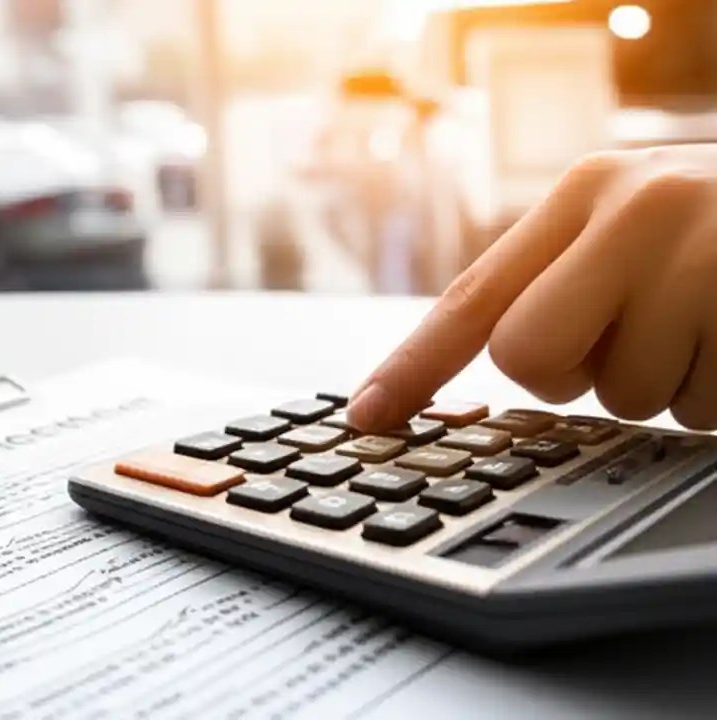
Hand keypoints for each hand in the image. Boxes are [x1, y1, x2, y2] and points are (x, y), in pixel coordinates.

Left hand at [348, 145, 716, 432]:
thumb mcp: (647, 220)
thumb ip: (567, 272)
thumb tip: (507, 356)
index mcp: (588, 191)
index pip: (473, 295)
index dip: (413, 364)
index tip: (365, 414)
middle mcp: (630, 213)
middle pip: (525, 357)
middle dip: (569, 375)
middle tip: (637, 336)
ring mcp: (692, 259)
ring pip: (619, 397)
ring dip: (662, 385)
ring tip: (710, 322)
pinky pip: (694, 409)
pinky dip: (713, 396)